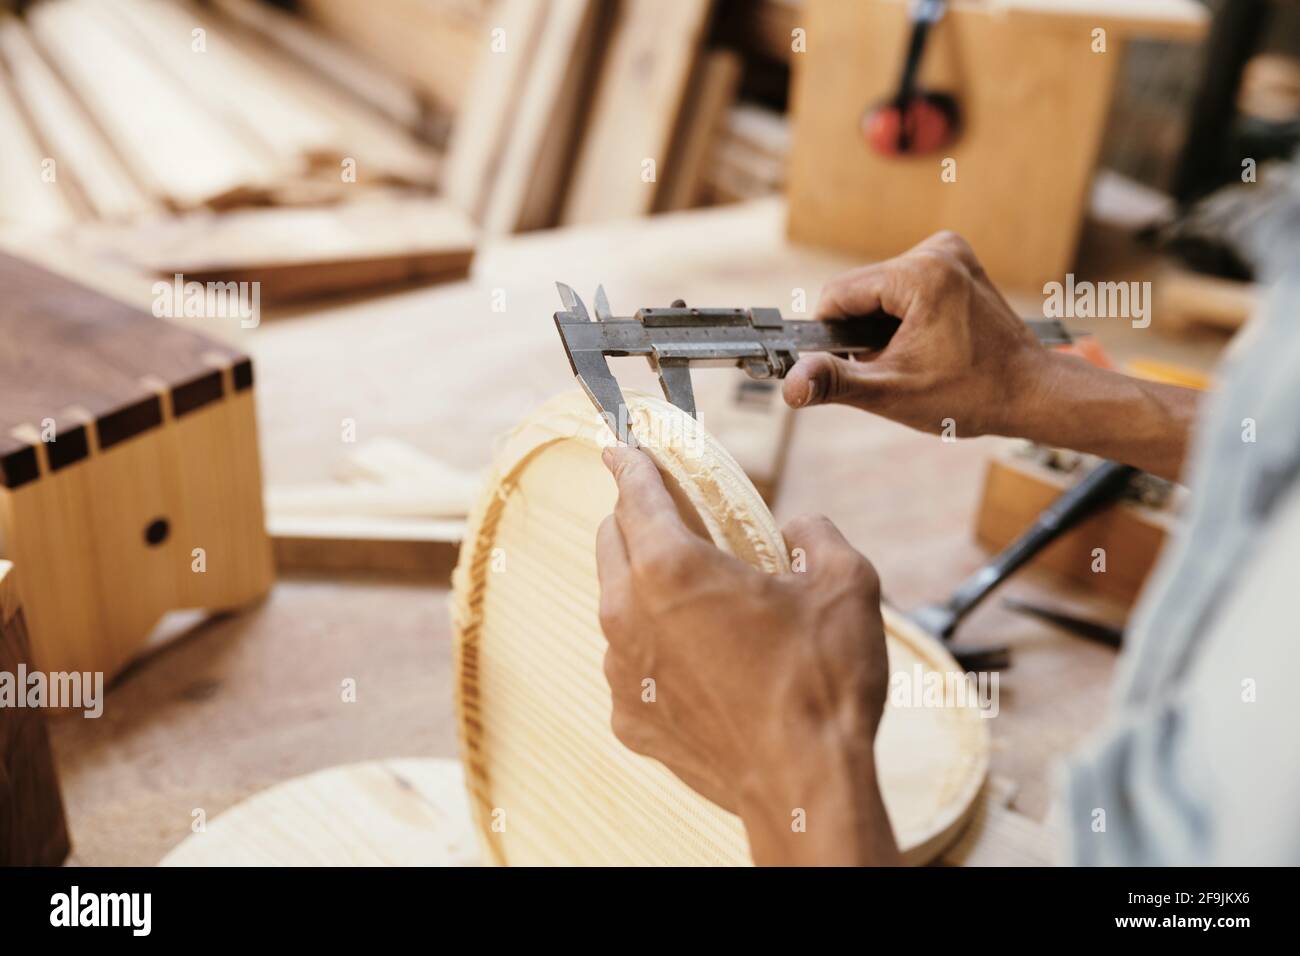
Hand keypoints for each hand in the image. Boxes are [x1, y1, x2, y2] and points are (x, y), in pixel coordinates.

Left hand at [596, 445, 900, 864]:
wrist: (806, 788)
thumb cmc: (823, 684)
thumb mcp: (846, 583)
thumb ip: (816, 535)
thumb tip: (800, 529)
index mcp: (672, 568)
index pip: (634, 494)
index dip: (628, 462)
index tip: (618, 447)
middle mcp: (629, 614)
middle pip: (612, 543)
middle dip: (633, 518)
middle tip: (670, 515)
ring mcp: (622, 671)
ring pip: (615, 604)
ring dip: (644, 586)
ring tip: (696, 596)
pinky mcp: (629, 717)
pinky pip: (629, 663)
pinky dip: (653, 648)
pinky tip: (699, 660)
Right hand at [782, 231, 1042, 437]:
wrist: (1031, 392)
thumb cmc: (970, 395)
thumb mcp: (892, 392)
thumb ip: (835, 381)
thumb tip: (791, 385)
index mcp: (920, 274)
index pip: (838, 295)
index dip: (834, 336)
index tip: (858, 365)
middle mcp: (936, 250)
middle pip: (860, 290)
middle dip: (865, 331)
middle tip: (898, 365)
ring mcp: (950, 251)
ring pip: (879, 288)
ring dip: (882, 325)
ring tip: (917, 355)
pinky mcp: (957, 259)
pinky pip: (904, 284)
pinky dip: (903, 314)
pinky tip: (928, 341)